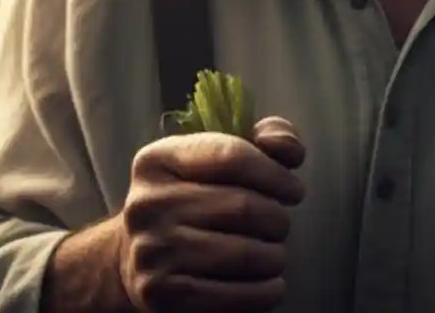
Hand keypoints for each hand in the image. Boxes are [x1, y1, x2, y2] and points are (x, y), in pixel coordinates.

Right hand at [116, 116, 306, 311]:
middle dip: (278, 219)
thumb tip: (289, 149)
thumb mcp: (222, 158)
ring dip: (274, 256)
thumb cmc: (197, 202)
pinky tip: (269, 284)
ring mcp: (151, 252)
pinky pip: (237, 295)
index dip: (276, 174)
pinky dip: (267, 291)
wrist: (141, 261)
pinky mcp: (161, 296)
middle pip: (244, 206)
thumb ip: (266, 139)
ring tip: (271, 254)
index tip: (293, 190)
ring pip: (246, 254)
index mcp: (158, 160)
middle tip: (278, 226)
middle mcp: (147, 204)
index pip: (233, 157)